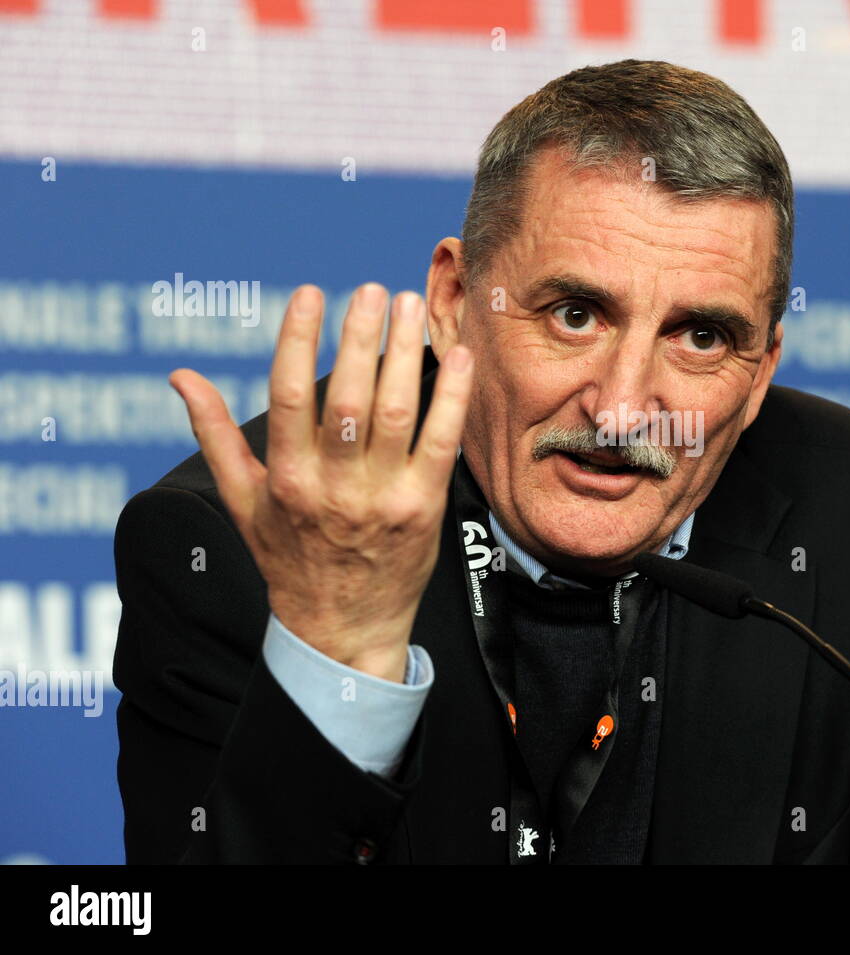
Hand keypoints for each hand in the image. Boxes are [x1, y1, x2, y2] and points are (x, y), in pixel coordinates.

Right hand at [170, 283, 473, 682]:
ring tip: (408, 305)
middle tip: (372, 289)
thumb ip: (214, 434)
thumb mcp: (242, 502)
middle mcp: (332, 486)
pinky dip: (451, 396)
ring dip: (403, 352)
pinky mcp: (422, 507)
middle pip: (348, 394)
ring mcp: (381, 497)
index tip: (310, 293)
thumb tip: (181, 377)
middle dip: (360, 335)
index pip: (290, 393)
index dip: (299, 338)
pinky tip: (456, 356)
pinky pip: (441, 441)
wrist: (343, 628)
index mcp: (286, 478)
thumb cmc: (291, 560)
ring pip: (396, 410)